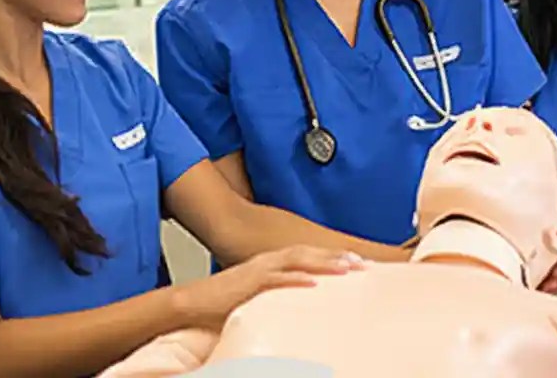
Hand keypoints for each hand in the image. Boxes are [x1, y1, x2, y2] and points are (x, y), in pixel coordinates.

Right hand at [176, 246, 363, 328]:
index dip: (333, 257)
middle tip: (363, 264)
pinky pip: (276, 279)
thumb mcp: (259, 296)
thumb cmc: (224, 302)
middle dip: (336, 257)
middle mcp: (267, 261)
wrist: (193, 303)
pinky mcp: (248, 282)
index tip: (358, 264)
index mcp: (271, 263)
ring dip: (323, 263)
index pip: (308, 256)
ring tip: (346, 268)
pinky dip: (296, 279)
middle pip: (308, 253)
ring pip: (297, 261)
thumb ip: (280, 294)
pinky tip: (313, 283)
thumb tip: (303, 302)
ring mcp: (258, 270)